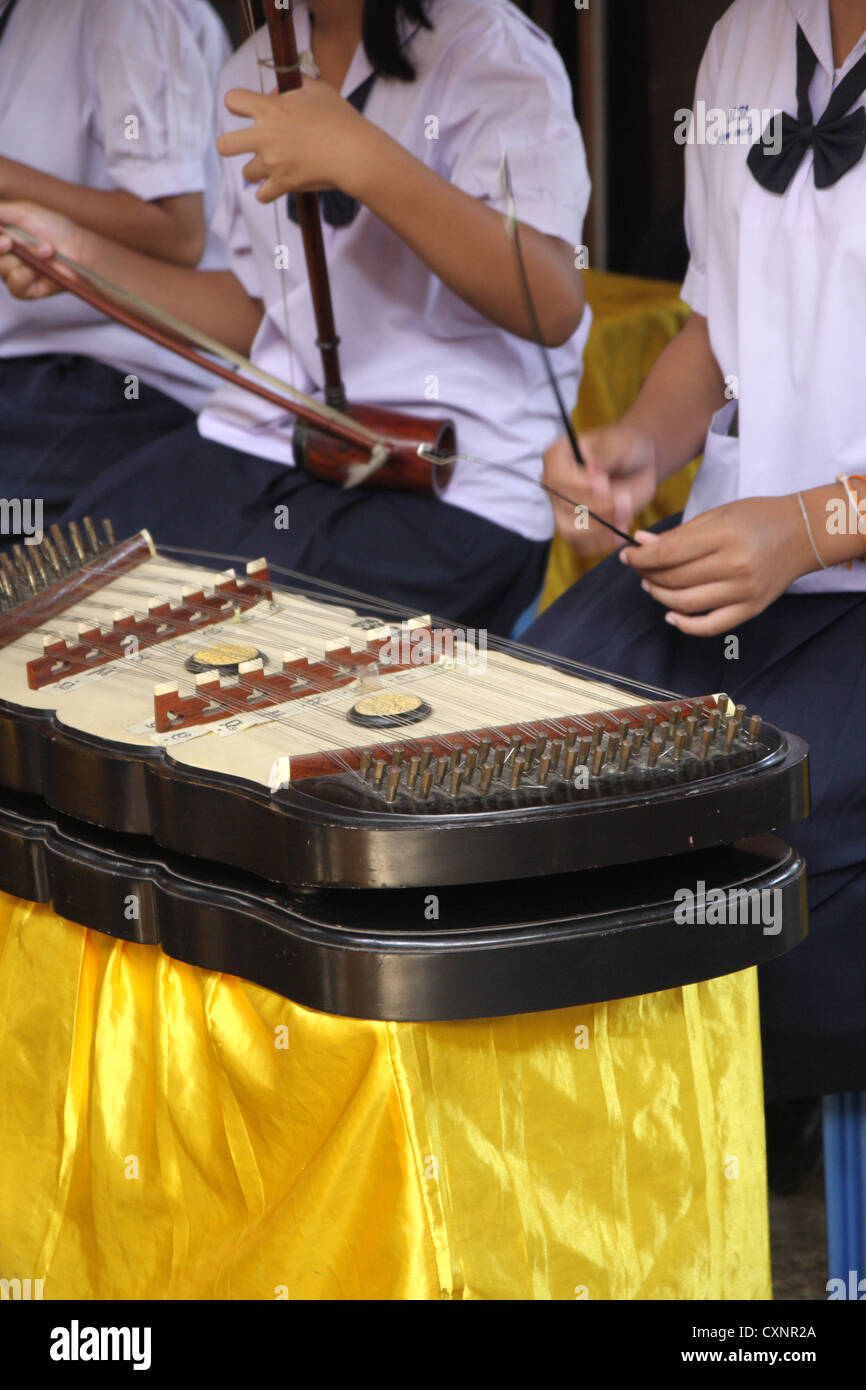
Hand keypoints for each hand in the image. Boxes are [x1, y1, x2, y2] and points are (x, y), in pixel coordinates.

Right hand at [0, 201, 86, 299]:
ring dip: (23, 259)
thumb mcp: (22, 211)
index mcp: (2, 236)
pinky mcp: (25, 290)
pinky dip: (28, 274)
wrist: (79, 249)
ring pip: (2, 269)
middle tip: (10, 243)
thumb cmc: (55, 228)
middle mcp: (5, 255)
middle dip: (0, 248)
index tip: (3, 239)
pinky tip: (44, 265)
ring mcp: (13, 272)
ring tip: (45, 250)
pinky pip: (15, 285)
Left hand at [217, 79, 371, 203]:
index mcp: (271, 109)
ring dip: (257, 170)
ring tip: (275, 166)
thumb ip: (294, 84)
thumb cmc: (341, 119)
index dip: (237, 104)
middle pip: (224, 145)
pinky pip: (261, 196)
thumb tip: (278, 91)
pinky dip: (268, 193)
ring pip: (246, 173)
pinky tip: (278, 186)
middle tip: (247, 146)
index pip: (232, 101)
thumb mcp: (318, 89)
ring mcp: (273, 163)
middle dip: (231, 145)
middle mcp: (265, 136)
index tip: (248, 110)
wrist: (356, 153)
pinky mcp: (283, 184)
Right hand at [543, 421, 658, 554]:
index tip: (605, 482)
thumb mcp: (620, 443)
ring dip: (601, 529)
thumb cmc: (627, 448)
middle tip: (625, 500)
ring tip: (626, 515)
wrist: (637, 466)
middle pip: (564, 508)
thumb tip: (591, 468)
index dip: (580, 486)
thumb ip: (605, 454)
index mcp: (557, 458)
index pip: (557, 479)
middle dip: (597, 509)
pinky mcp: (577, 528)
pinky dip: (604, 542)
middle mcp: (554, 486)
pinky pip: (583, 546)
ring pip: (571, 531)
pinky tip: (622, 527)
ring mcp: (563, 510)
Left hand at [620, 495, 813, 635]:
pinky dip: (686, 625)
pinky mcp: (750, 609)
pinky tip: (671, 615)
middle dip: (648, 575)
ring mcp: (743, 591)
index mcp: (724, 535)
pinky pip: (711, 626)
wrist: (804, 534)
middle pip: (674, 579)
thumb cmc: (759, 518)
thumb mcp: (718, 515)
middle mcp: (735, 565)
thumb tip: (641, 543)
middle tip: (640, 568)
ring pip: (685, 603)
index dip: (641, 557)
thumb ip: (679, 533)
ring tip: (652, 585)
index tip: (627, 555)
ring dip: (660, 597)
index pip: (668, 553)